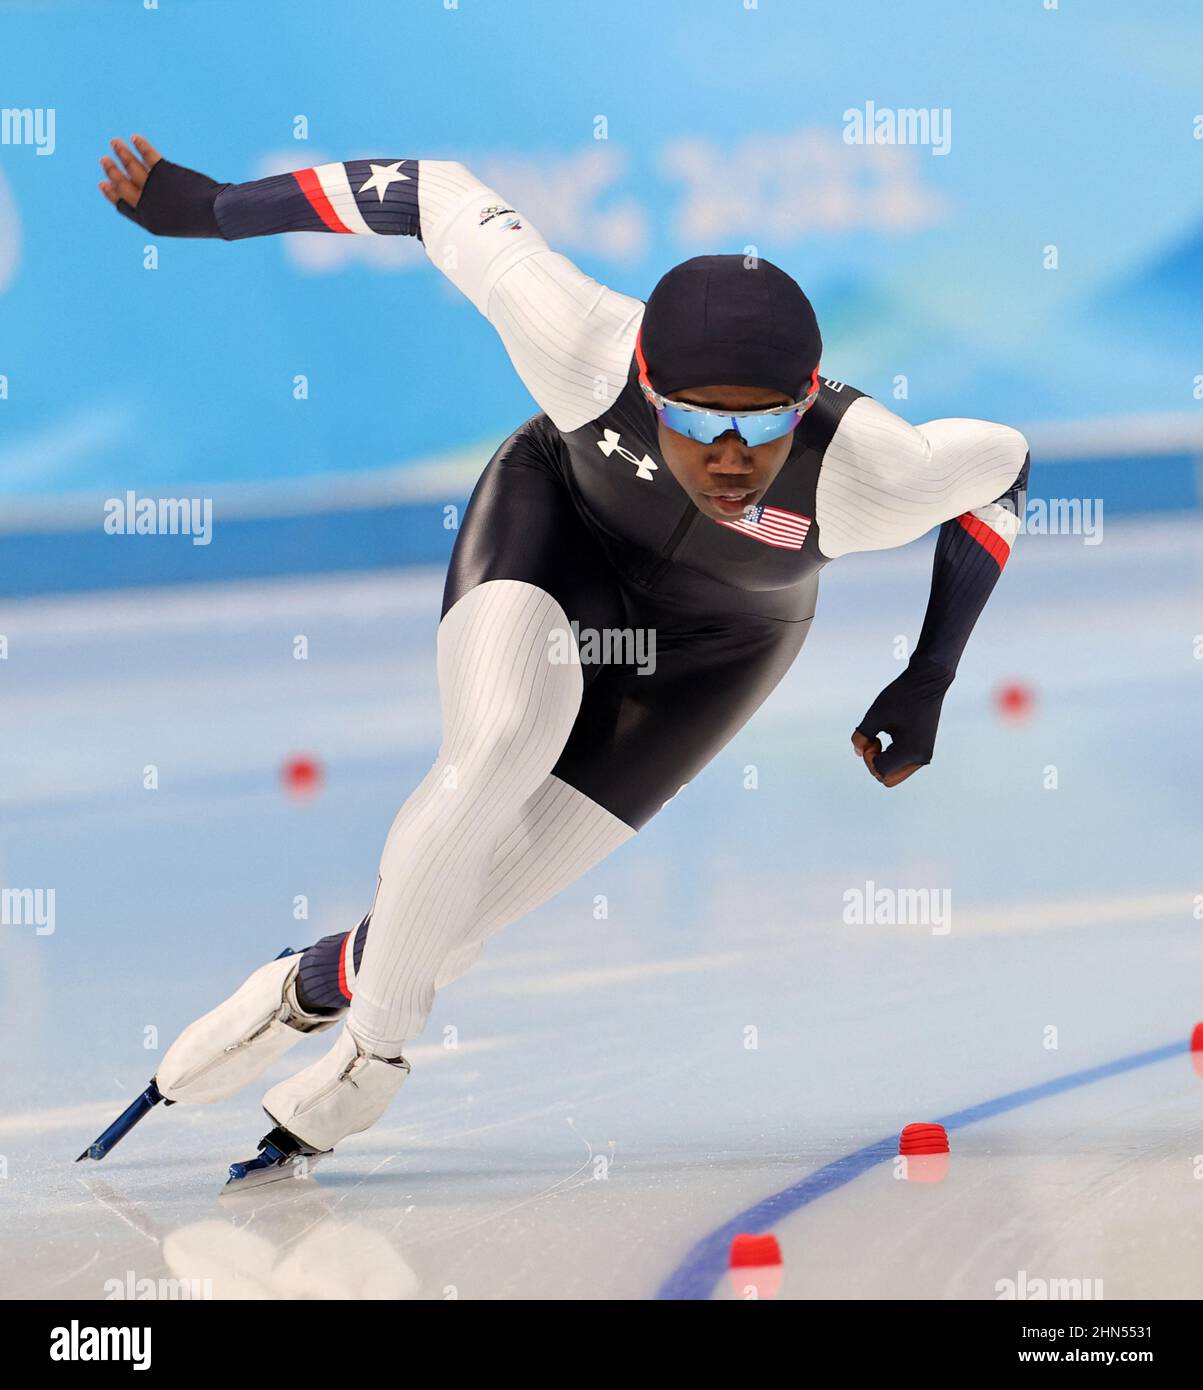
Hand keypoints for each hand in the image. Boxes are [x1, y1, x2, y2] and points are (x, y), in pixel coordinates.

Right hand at [98, 136, 225, 236]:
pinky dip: (141, 146)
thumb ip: (165, 208)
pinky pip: (148, 156)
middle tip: (104, 159)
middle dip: (112, 171)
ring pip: (132, 168)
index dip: (112, 194)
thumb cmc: (204, 221)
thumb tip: (159, 194)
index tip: (103, 182)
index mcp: (150, 222)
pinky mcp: (163, 173)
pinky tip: (135, 138)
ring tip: (114, 142)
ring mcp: (154, 189)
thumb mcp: (180, 220)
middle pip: (123, 185)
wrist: (216, 214)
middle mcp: (148, 206)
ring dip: (121, 153)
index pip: (124, 206)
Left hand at [851, 656, 953, 787]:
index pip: (880, 771)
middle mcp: (921, 758)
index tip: (872, 737)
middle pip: (887, 778)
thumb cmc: (901, 696)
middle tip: (875, 739)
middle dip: (874, 761)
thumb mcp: (875, 715)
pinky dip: (891, 756)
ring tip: (882, 737)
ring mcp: (924, 755)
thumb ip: (862, 736)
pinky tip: (890, 736)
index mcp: (911, 752)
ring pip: (894, 774)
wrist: (927, 682)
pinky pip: (901, 764)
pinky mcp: (923, 750)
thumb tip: (858, 753)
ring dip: (883, 759)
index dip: (868, 757)